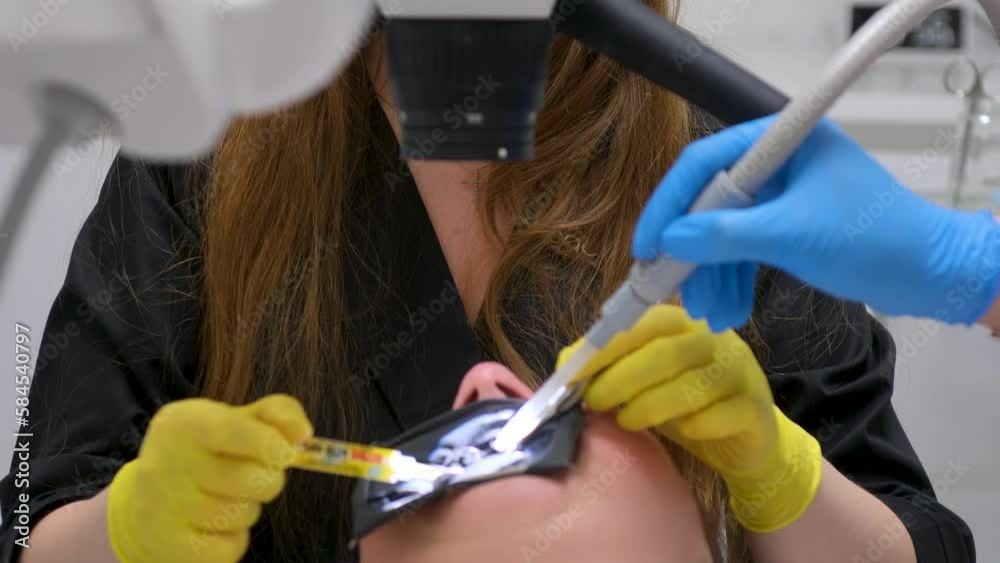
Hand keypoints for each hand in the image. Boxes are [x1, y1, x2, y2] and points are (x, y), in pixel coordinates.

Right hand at [106, 394, 313, 562]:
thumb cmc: (208, 450)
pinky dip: (234, 541)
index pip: (233, 430)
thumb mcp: (237, 419)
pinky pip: (227, 550)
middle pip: (249, 478)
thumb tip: (303, 434)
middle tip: (257, 477)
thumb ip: (278, 414)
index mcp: (185, 423)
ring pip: (241, 515)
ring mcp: (160, 507)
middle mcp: (165, 462)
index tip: (288, 453)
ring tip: (228, 499)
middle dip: (268, 480)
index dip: (269, 443)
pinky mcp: (165, 546)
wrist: (150, 495)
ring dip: (248, 510)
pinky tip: (217, 527)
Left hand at [559, 305, 821, 531]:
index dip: (607, 345)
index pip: (644, 323)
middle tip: (595, 402)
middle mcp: (715, 341)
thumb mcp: (642, 383)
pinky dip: (698, 424)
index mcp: (684, 325)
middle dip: (622, 378)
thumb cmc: (683, 406)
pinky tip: (681, 431)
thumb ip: (608, 367)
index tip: (575, 373)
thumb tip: (566, 365)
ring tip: (626, 421)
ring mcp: (740, 373)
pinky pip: (726, 414)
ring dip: (653, 404)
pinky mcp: (756, 410)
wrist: (742, 444)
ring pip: (696, 383)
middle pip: (667, 351)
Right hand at [633, 115, 999, 330]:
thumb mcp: (792, 235)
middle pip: (710, 201)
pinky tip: (727, 311)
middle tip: (669, 289)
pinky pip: (746, 247)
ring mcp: (782, 194)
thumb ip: (726, 235)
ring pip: (726, 231)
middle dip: (692, 252)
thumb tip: (668, 242)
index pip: (704, 163)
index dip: (668, 205)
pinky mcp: (788, 224)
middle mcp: (776, 161)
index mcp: (780, 141)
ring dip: (712, 275)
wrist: (932, 272)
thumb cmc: (872, 239)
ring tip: (707, 316)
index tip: (645, 247)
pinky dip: (734, 278)